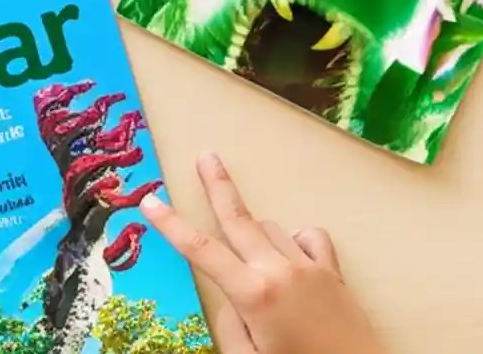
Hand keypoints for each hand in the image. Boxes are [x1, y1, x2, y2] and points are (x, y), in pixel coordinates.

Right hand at [140, 153, 383, 353]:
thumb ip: (230, 324)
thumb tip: (229, 297)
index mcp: (253, 294)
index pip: (200, 251)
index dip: (170, 225)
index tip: (150, 202)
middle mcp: (279, 271)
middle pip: (239, 217)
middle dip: (218, 185)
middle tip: (205, 157)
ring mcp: (308, 267)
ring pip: (270, 229)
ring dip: (254, 234)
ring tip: (250, 262)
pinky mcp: (332, 271)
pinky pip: (306, 238)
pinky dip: (293, 241)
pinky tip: (290, 256)